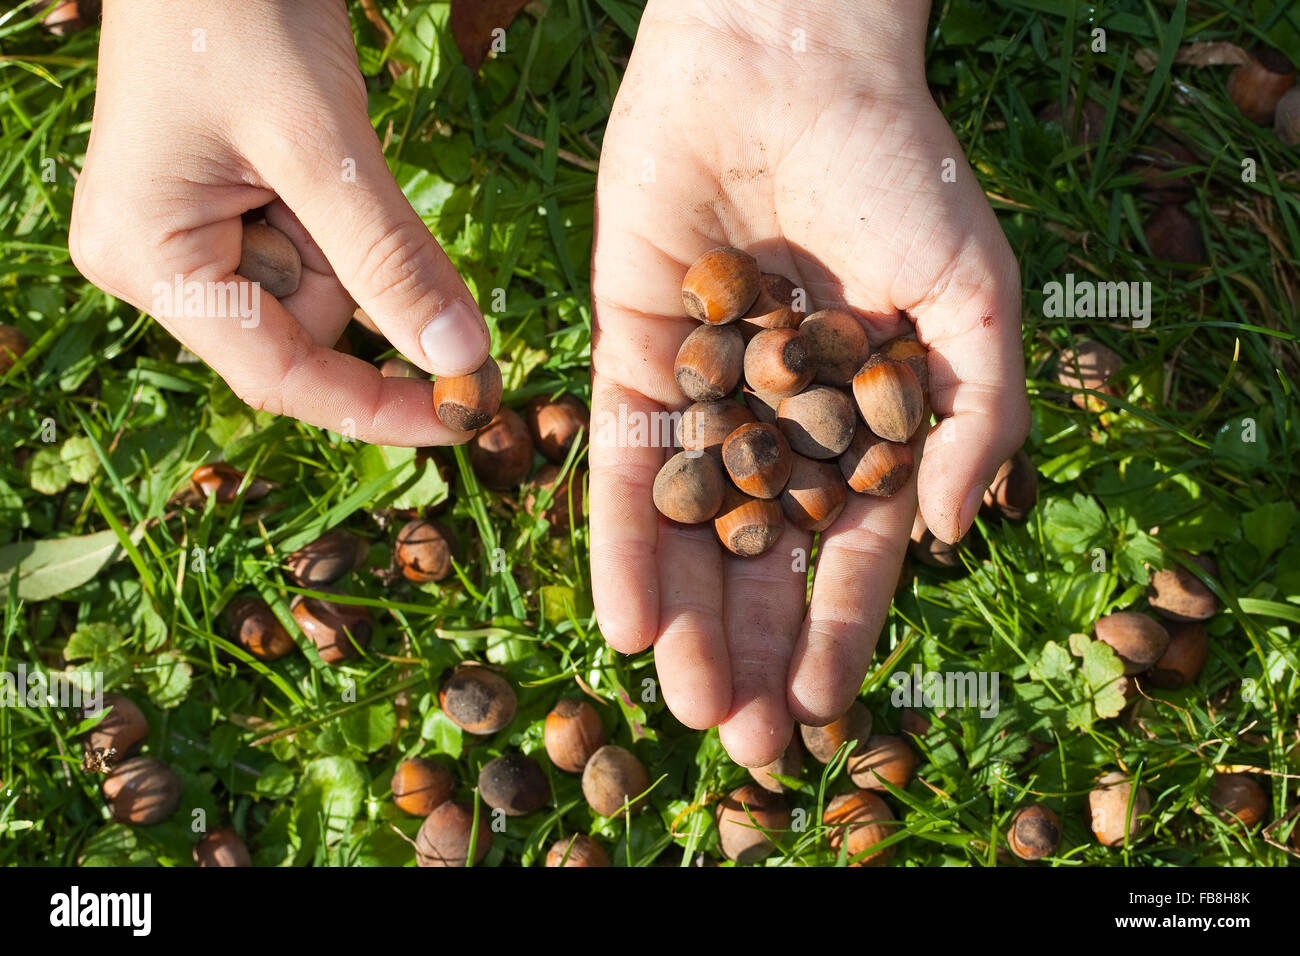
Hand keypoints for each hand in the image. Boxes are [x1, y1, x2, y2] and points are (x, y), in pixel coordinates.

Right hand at [70, 0, 488, 444]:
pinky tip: (312, 148)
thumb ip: (390, 259)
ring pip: (318, 291)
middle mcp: (154, 266)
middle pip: (303, 333)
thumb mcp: (322, 144)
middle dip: (360, 276)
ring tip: (313, 139)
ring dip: (353, 236)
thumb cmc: (239, 9)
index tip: (467, 418)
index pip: (281, 378)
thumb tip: (463, 359)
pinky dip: (342, 217)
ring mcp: (181, 241)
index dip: (379, 408)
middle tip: (351, 181)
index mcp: (150, 262)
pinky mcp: (217, 213)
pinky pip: (310, 248)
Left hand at [589, 0, 1028, 764]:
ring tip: (682, 700)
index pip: (848, 552)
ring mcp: (705, 395)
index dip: (835, 634)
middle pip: (760, 560)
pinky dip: (622, 542)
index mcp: (864, 419)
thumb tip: (949, 537)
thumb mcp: (975, 298)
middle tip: (740, 740)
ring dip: (686, 620)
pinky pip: (626, 465)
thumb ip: (975, 419)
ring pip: (690, 531)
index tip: (818, 716)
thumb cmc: (901, 169)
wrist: (791, 62)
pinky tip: (624, 621)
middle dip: (751, 649)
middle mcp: (779, 420)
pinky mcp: (633, 355)